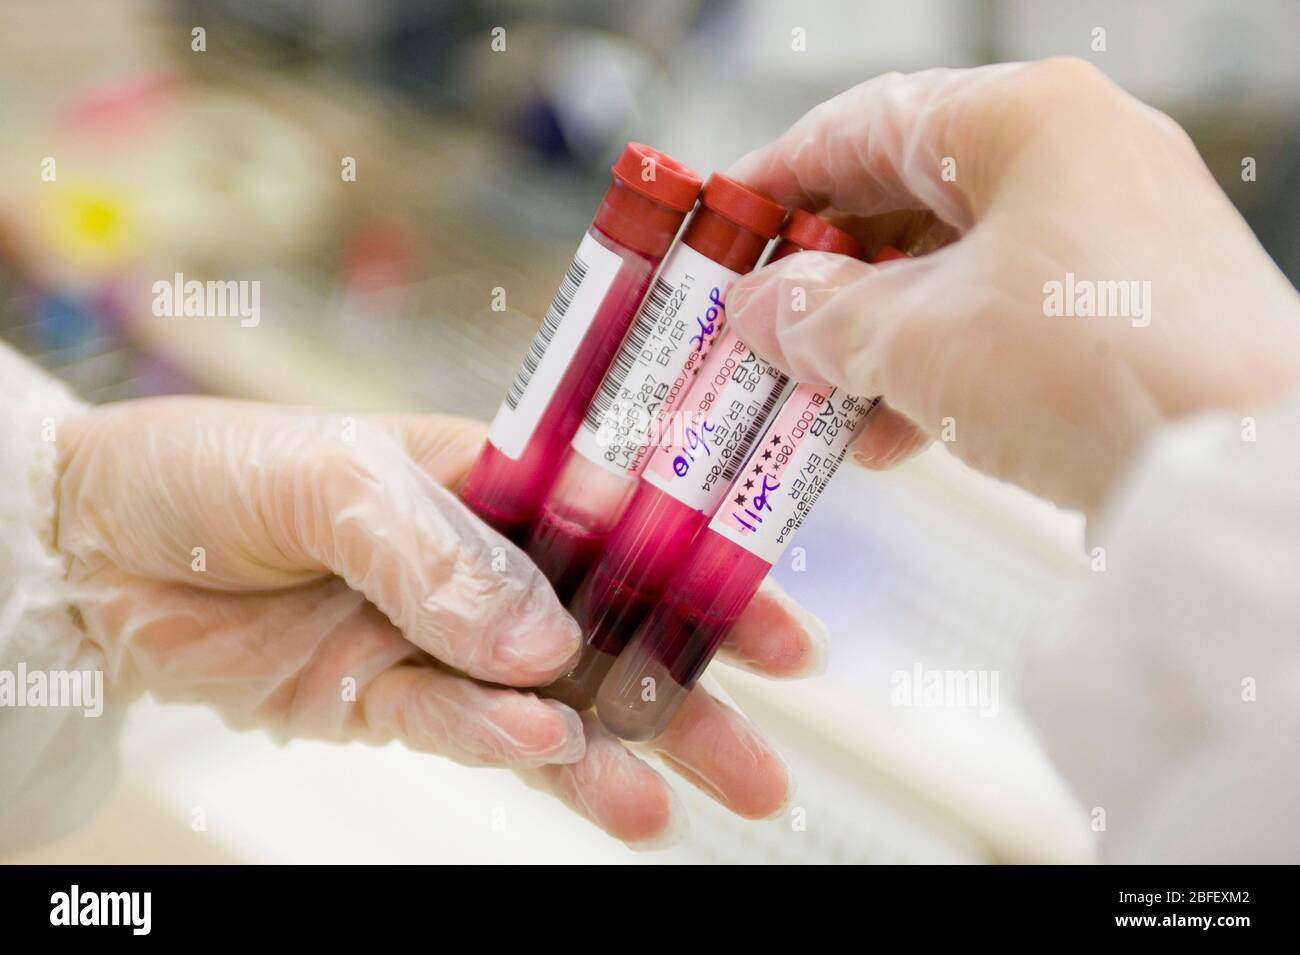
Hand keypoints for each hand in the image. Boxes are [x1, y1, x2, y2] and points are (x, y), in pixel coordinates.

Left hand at [57, 398, 811, 846]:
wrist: (96, 554)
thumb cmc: (214, 472)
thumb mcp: (332, 477)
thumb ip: (439, 550)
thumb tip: (542, 640)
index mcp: (489, 474)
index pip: (621, 517)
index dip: (702, 568)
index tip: (773, 623)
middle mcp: (480, 559)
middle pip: (607, 623)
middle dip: (685, 687)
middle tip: (763, 753)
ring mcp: (440, 636)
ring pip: (551, 697)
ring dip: (616, 749)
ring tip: (679, 806)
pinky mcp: (389, 699)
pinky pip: (465, 728)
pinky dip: (511, 745)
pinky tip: (557, 758)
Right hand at [726, 59, 1299, 514]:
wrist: (1241, 471)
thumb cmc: (1091, 370)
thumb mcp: (918, 340)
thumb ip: (820, 317)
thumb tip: (760, 309)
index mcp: (1022, 118)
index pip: (862, 125)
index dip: (774, 178)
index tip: (719, 226)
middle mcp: (1075, 153)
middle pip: (907, 200)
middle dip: (823, 278)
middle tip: (760, 332)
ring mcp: (1110, 228)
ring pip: (951, 267)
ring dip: (873, 337)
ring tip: (817, 403)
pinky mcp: (1130, 302)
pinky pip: (1000, 313)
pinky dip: (937, 364)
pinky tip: (893, 434)